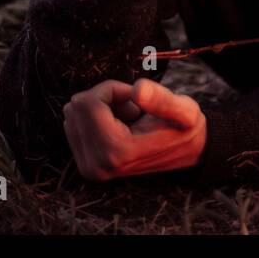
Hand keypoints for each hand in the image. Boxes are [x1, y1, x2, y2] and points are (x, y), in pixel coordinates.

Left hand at [62, 77, 206, 180]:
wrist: (185, 153)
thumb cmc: (184, 128)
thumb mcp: (184, 110)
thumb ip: (163, 100)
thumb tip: (137, 90)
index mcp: (117, 152)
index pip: (88, 103)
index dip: (112, 89)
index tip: (135, 98)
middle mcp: (96, 165)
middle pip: (76, 107)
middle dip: (104, 98)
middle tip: (132, 109)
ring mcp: (88, 168)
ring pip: (73, 114)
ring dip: (100, 108)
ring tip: (127, 119)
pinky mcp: (85, 166)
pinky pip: (73, 125)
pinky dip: (94, 118)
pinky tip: (118, 126)